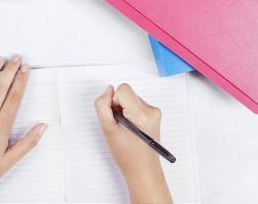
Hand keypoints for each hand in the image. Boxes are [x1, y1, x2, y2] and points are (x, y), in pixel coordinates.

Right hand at [95, 84, 171, 203]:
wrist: (143, 169)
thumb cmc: (127, 154)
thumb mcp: (108, 130)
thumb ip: (103, 106)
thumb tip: (108, 90)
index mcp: (142, 114)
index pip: (123, 89)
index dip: (113, 101)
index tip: (115, 116)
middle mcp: (151, 111)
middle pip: (127, 93)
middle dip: (119, 106)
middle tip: (119, 125)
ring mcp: (154, 113)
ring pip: (131, 98)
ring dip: (124, 110)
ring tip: (125, 129)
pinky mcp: (154, 115)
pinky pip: (136, 105)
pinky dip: (131, 113)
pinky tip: (131, 128)